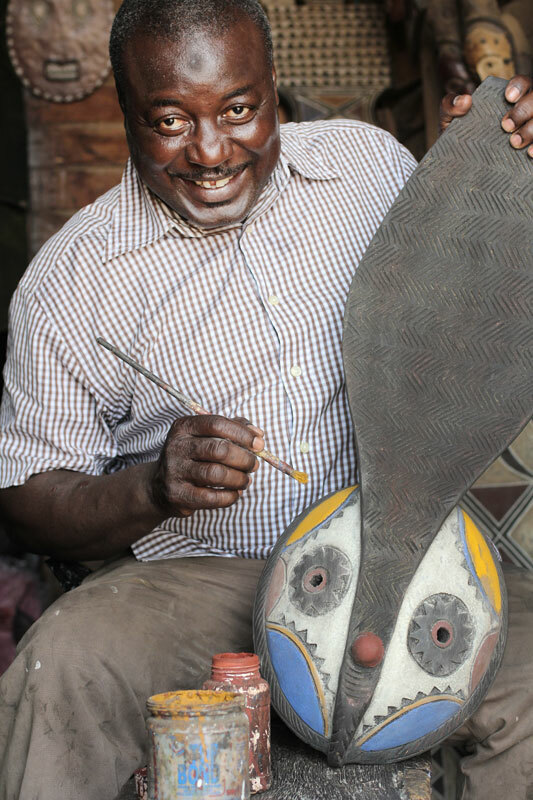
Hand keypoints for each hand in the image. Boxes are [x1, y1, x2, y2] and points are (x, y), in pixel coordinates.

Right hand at [149, 415, 263, 516]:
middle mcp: (176, 446)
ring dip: (239, 479)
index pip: (217, 424)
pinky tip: (235, 493)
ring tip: (245, 480)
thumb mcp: (205, 437)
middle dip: (244, 458)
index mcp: (184, 427)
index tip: (259, 444)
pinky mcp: (177, 495)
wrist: (159, 487)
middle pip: (219, 450)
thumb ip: (232, 429)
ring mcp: (174, 471)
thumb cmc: (192, 457)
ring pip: (217, 474)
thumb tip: (258, 434)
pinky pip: (212, 497)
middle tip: (254, 465)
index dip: (242, 434)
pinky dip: (230, 496)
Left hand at [439, 75, 532, 154]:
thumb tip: (465, 100)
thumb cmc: (458, 138)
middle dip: (523, 111)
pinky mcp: (530, 146)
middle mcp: (524, 111)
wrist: (458, 167)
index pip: (523, 83)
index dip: (520, 86)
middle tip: (506, 126)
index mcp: (509, 98)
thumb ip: (450, 105)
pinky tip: (530, 154)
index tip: (508, 98)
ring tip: (515, 143)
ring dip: (532, 130)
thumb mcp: (449, 120)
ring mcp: (529, 129)